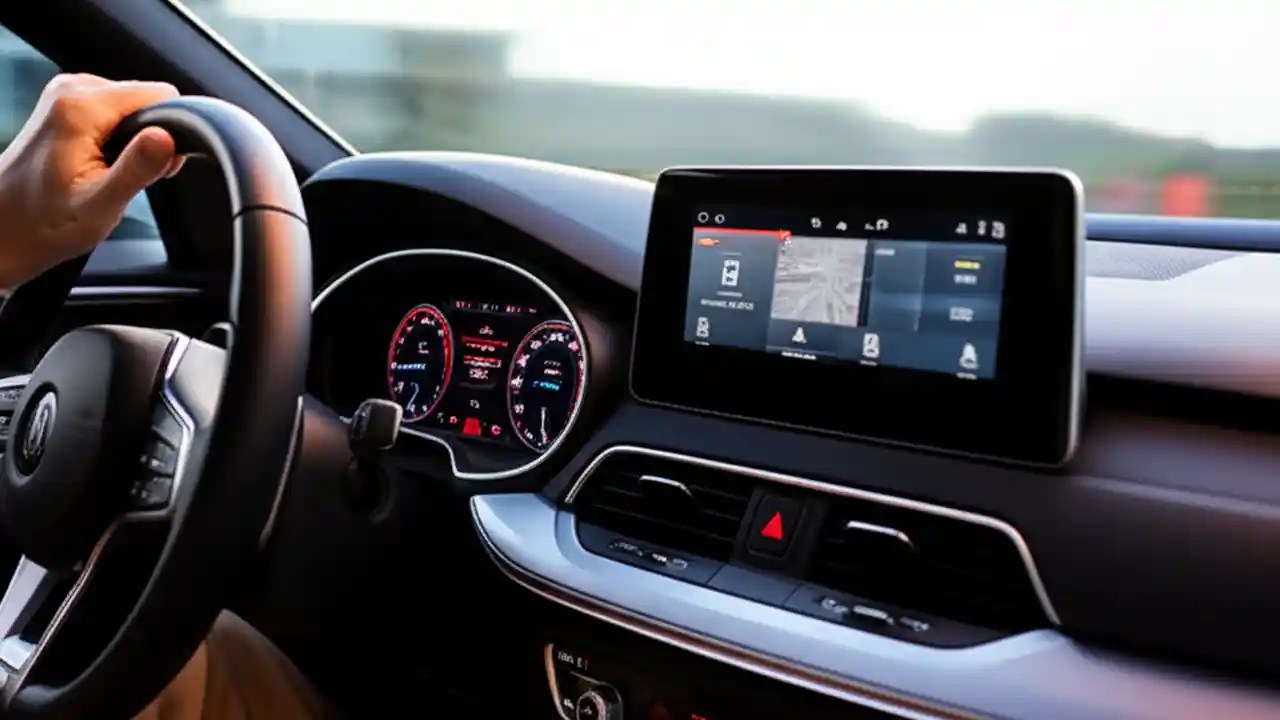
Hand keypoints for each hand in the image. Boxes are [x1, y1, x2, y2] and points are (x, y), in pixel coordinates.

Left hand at [0, 73, 183, 288]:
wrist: (5, 227)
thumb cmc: (47, 223)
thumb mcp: (101, 205)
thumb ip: (137, 168)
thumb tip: (167, 137)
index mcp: (81, 107)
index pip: (160, 95)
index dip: (170, 133)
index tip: (154, 167)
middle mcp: (72, 89)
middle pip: (147, 99)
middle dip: (153, 139)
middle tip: (127, 177)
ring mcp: (67, 93)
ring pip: (135, 106)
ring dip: (136, 142)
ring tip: (112, 174)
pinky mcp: (68, 104)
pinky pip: (116, 112)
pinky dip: (121, 139)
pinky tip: (103, 164)